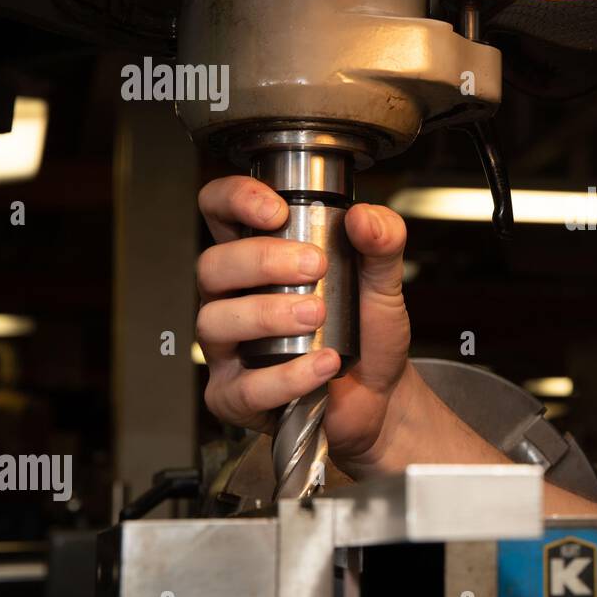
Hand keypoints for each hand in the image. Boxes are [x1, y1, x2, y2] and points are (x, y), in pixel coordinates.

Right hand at [195, 176, 412, 469]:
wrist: (382, 395)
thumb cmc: (367, 333)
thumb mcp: (384, 281)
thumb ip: (384, 241)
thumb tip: (364, 216)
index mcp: (259, 259)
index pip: (219, 212)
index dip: (234, 199)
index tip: (276, 210)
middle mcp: (233, 299)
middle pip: (212, 265)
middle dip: (261, 260)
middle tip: (315, 267)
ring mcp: (228, 348)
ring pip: (215, 322)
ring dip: (268, 314)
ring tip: (317, 315)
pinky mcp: (235, 396)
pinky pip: (243, 387)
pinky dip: (287, 375)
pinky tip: (324, 364)